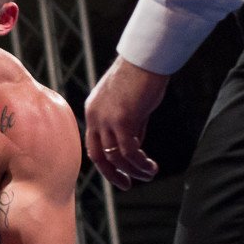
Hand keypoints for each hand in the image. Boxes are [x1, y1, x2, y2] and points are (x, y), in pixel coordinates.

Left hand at [84, 56, 165, 189]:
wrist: (146, 58)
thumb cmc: (143, 77)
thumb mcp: (132, 106)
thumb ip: (131, 126)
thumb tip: (135, 147)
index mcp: (93, 112)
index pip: (93, 144)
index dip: (105, 162)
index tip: (120, 172)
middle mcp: (94, 117)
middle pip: (97, 155)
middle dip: (112, 174)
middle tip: (127, 185)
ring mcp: (106, 119)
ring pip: (114, 156)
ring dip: (133, 170)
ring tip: (149, 174)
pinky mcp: (122, 120)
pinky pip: (129, 151)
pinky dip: (139, 164)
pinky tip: (151, 168)